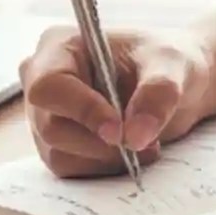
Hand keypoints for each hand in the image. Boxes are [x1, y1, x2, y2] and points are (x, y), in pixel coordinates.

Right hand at [19, 25, 212, 177]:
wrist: (172, 84)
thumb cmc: (165, 62)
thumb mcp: (171, 66)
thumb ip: (157, 94)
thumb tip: (134, 136)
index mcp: (59, 46)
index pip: (49, 86)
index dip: (81, 111)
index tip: (119, 130)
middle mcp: (42, 80)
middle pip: (51, 126)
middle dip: (100, 141)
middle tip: (143, 140)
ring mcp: (45, 115)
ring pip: (58, 154)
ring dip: (106, 157)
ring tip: (144, 143)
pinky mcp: (57, 144)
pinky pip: (69, 168)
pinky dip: (103, 167)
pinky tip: (130, 152)